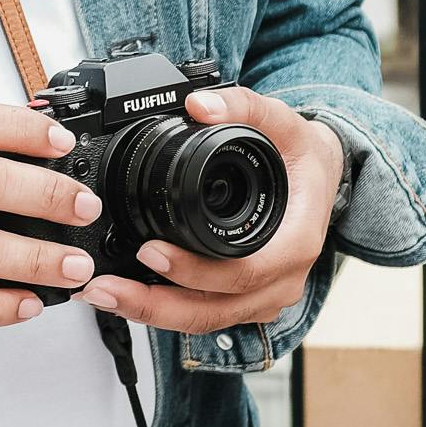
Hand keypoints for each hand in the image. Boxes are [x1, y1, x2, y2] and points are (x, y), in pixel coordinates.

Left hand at [77, 85, 344, 340]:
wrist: (322, 177)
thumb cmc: (303, 157)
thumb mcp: (282, 121)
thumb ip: (241, 105)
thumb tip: (199, 105)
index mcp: (295, 244)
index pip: (242, 273)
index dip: (193, 271)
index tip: (149, 251)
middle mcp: (282, 281)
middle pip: (214, 311)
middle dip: (154, 305)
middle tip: (103, 288)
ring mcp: (265, 297)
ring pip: (205, 321)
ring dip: (152, 313)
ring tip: (103, 294)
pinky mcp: (247, 302)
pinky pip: (205, 317)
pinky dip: (165, 310)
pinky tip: (128, 296)